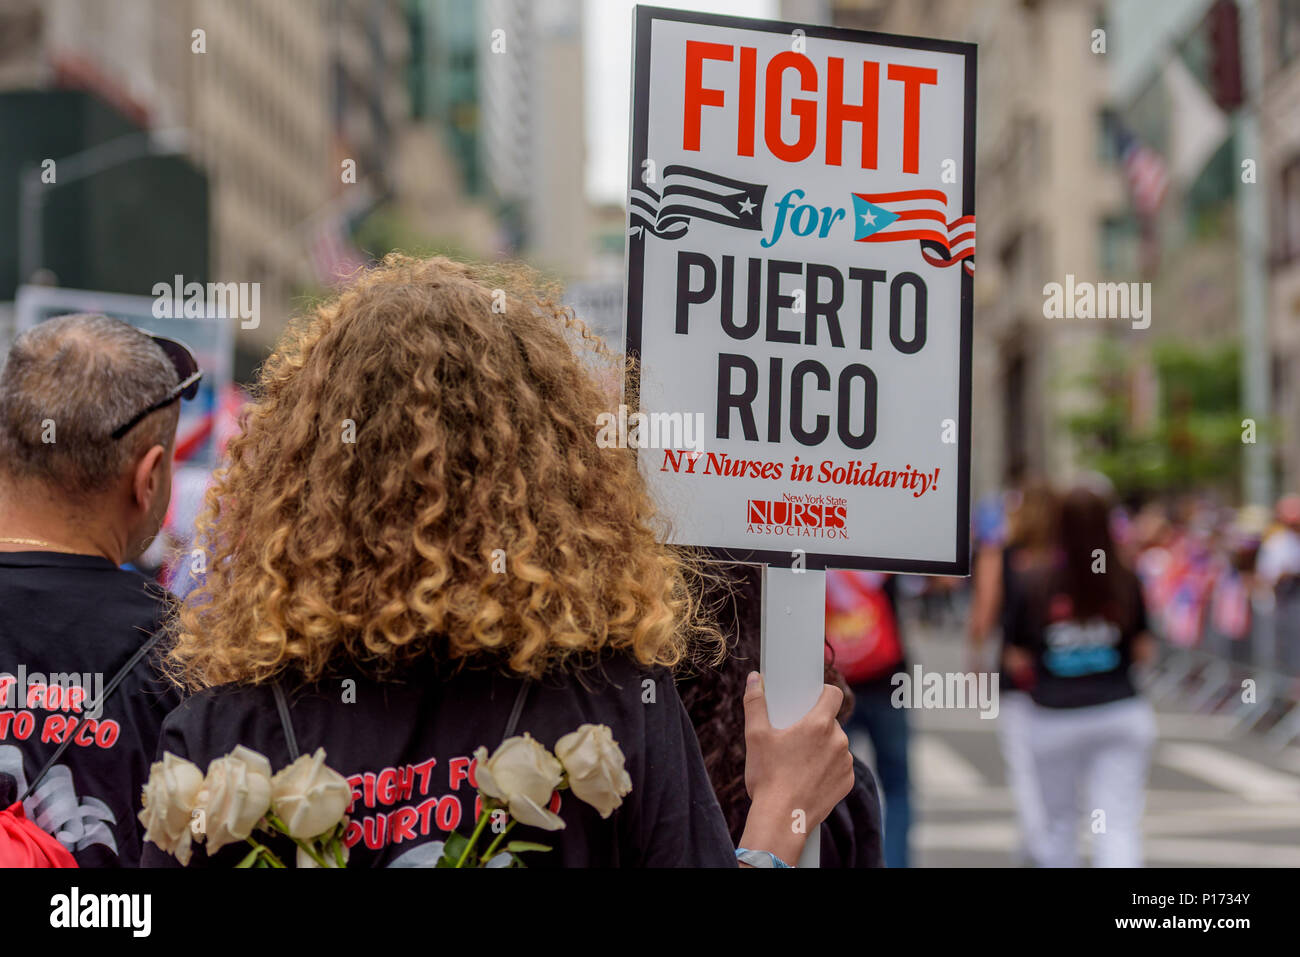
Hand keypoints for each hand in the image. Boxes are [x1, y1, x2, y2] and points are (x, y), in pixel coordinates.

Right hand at [737, 672, 853, 865]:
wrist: (781, 820)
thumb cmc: (768, 777)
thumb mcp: (755, 736)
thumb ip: (755, 702)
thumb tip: (754, 678)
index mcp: (818, 724)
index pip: (834, 694)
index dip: (823, 693)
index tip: (812, 699)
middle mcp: (838, 741)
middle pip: (830, 722)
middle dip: (814, 726)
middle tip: (793, 738)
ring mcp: (845, 763)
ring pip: (835, 744)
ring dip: (822, 747)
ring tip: (798, 761)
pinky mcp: (847, 783)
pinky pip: (839, 766)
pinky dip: (827, 768)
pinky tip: (808, 777)